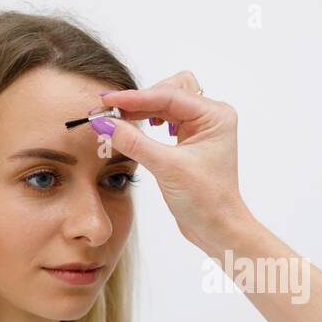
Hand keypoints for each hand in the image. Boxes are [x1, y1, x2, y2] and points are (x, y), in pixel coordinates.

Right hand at [92, 71, 250, 254]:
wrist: (218, 229)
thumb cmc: (206, 201)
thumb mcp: (167, 168)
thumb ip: (134, 142)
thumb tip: (104, 123)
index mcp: (215, 116)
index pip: (169, 95)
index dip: (135, 97)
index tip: (107, 100)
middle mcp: (210, 117)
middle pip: (168, 92)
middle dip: (139, 100)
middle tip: (108, 112)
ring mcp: (200, 128)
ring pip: (165, 103)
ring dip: (142, 109)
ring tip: (118, 120)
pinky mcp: (189, 140)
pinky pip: (164, 118)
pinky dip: (147, 120)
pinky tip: (137, 128)